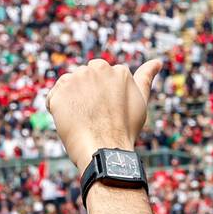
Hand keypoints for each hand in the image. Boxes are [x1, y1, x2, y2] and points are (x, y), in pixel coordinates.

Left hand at [47, 58, 163, 171]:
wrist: (105, 151)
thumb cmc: (125, 130)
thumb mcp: (140, 102)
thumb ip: (146, 78)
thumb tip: (158, 61)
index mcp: (118, 70)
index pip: (104, 80)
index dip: (105, 99)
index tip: (108, 114)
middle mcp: (97, 68)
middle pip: (85, 79)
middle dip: (87, 95)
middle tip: (96, 118)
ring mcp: (76, 79)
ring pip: (69, 87)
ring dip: (73, 101)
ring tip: (83, 121)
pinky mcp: (59, 92)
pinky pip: (54, 98)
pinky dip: (59, 110)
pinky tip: (71, 123)